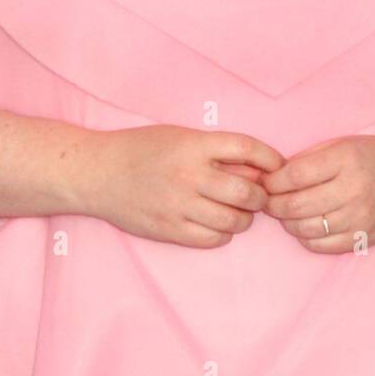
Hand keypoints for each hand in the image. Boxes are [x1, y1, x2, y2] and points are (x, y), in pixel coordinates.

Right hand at [84, 125, 284, 248]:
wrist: (97, 173)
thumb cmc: (141, 149)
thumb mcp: (179, 136)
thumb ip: (214, 150)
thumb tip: (257, 169)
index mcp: (192, 145)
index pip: (247, 148)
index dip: (270, 159)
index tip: (277, 166)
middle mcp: (188, 174)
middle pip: (247, 191)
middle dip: (261, 196)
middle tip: (258, 195)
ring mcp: (178, 205)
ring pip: (233, 220)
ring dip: (245, 218)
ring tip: (239, 212)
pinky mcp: (169, 230)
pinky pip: (212, 239)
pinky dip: (224, 234)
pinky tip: (217, 224)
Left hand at [259, 133, 374, 252]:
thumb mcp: (344, 144)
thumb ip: (309, 158)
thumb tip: (272, 176)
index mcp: (345, 160)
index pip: (294, 175)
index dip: (273, 181)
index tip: (266, 181)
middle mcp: (353, 190)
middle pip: (296, 205)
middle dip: (273, 204)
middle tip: (267, 200)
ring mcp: (359, 218)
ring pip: (305, 229)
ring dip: (286, 222)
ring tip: (284, 212)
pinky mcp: (363, 239)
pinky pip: (322, 246)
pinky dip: (305, 238)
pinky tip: (303, 226)